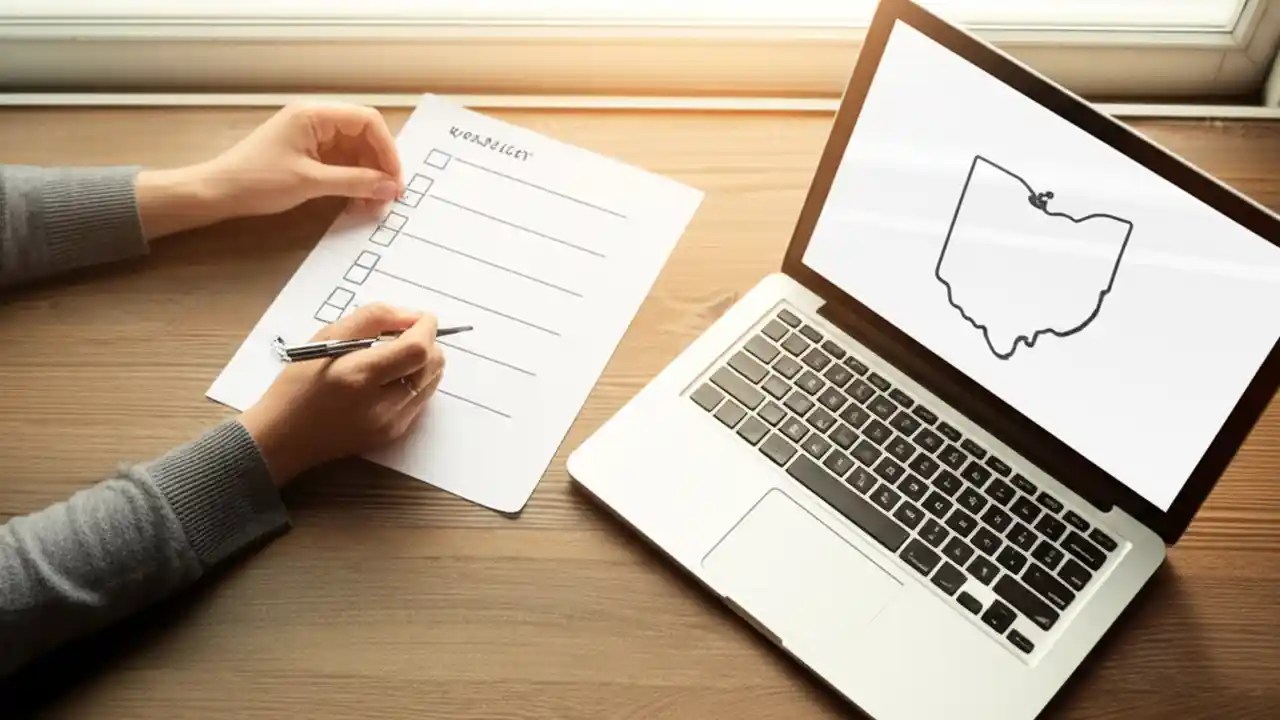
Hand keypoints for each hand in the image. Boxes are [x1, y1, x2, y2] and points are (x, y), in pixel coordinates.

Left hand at [137, 103, 402, 239]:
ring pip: (355, 153)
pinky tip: (356, 202)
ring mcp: (312, 138)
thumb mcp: (310, 182)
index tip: (394, 180)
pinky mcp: (308, 155)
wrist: (217, 192)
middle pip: (364, 137)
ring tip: (371, 206)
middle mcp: (316, 121)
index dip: (387, 150)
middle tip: (387, 198)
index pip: (367, 121)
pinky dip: (352, 182)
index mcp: (314, 115)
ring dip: (367, 178)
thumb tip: (391, 187)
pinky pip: (341, 165)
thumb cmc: (257, 181)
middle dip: (379, 167)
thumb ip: (355, 182)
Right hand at [239, 303, 445, 485]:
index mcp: (358, 376)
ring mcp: (390, 424)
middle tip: (406, 335)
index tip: (423, 317)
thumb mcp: (326, 338)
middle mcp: (380, 405)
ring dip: (424, 363)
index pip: (416, 349)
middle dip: (428, 344)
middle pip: (432, 366)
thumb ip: (373, 319)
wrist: (284, 436)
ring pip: (432, 382)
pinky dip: (415, 382)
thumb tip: (413, 316)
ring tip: (396, 356)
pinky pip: (421, 400)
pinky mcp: (393, 435)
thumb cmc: (299, 382)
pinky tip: (391, 378)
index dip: (426, 328)